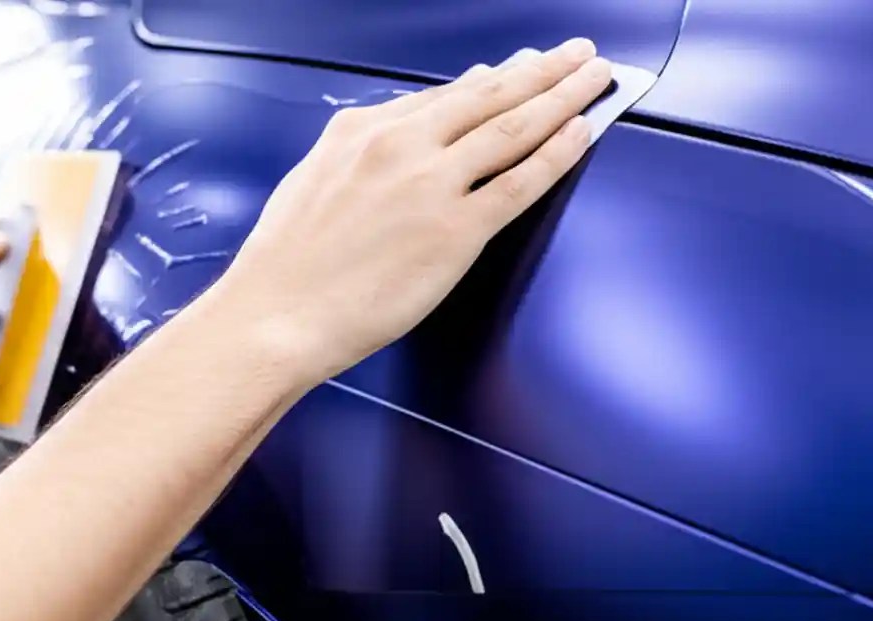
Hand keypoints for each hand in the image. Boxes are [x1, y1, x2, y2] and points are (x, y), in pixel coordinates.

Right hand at [223, 38, 610, 382]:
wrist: (276, 314)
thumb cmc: (289, 263)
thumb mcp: (316, 179)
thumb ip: (365, 151)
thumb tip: (403, 126)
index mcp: (364, 130)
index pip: (447, 96)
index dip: (498, 78)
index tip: (525, 67)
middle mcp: (401, 145)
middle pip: (490, 96)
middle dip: (544, 70)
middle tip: (579, 54)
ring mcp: (431, 186)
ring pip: (513, 128)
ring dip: (563, 97)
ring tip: (595, 77)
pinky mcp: (455, 232)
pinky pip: (520, 183)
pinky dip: (557, 153)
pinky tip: (582, 133)